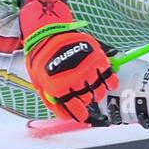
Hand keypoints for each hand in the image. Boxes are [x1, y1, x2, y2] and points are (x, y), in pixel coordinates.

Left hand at [20, 0, 116, 122]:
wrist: (47, 33)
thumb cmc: (41, 58)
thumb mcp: (38, 81)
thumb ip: (50, 98)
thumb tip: (62, 113)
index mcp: (59, 88)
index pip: (73, 109)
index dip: (79, 114)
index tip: (82, 116)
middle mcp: (74, 80)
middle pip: (87, 99)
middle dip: (86, 101)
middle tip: (85, 98)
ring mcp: (86, 68)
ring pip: (98, 90)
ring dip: (98, 94)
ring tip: (95, 91)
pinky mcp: (96, 57)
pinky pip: (108, 76)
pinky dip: (110, 83)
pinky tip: (108, 84)